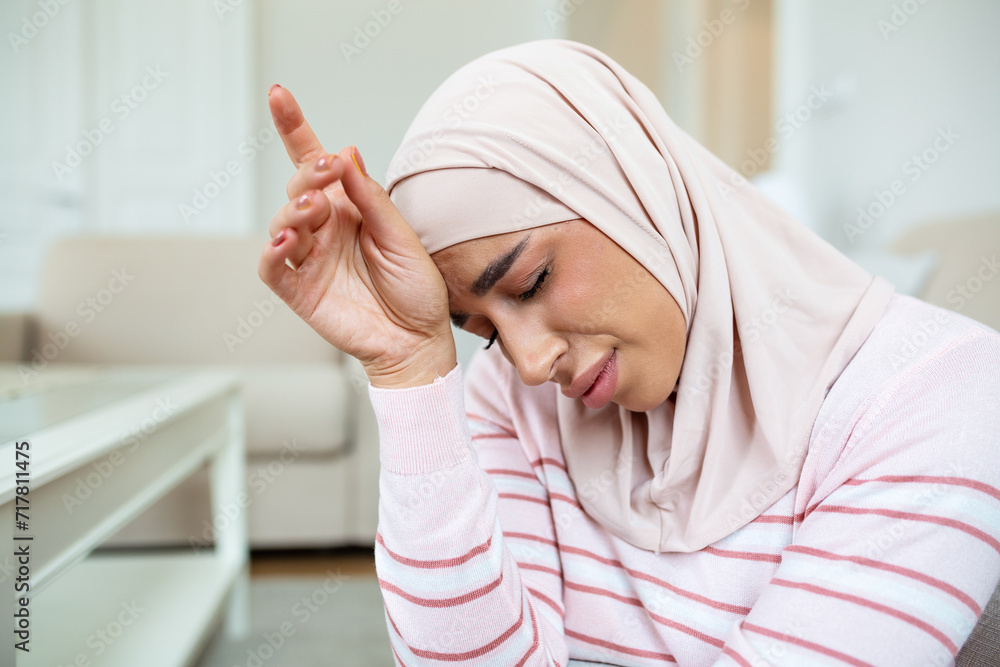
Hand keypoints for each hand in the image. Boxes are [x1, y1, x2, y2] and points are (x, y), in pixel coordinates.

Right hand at [258, 86, 455, 387]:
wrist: (418, 341)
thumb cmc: (416, 290)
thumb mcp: (402, 237)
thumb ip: (371, 199)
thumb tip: (346, 152)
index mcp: (350, 209)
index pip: (315, 163)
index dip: (295, 129)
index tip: (279, 95)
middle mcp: (325, 229)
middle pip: (298, 188)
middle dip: (307, 175)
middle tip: (327, 171)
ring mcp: (308, 259)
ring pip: (282, 222)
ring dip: (293, 209)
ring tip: (315, 211)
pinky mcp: (298, 290)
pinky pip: (271, 266)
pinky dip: (272, 250)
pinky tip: (288, 239)